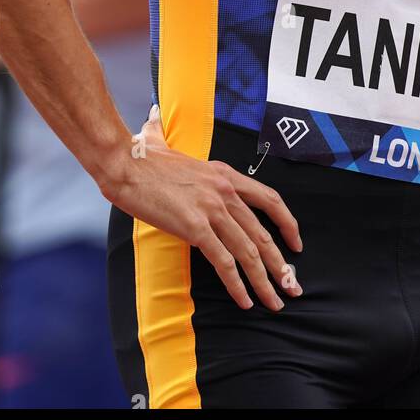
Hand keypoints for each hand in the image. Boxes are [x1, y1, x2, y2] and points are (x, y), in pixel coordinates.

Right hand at [107, 106, 303, 311]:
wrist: (124, 163)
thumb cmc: (140, 158)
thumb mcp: (165, 144)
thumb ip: (165, 135)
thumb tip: (153, 117)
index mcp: (224, 174)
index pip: (269, 199)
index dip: (287, 223)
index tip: (296, 245)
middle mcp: (225, 191)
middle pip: (263, 233)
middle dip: (281, 265)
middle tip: (292, 287)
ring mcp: (212, 209)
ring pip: (248, 252)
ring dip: (265, 281)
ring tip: (274, 301)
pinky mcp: (195, 227)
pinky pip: (224, 262)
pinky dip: (237, 284)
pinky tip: (244, 300)